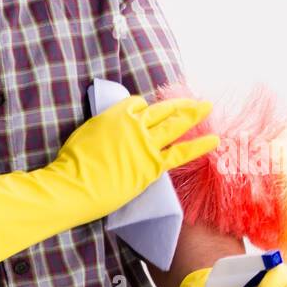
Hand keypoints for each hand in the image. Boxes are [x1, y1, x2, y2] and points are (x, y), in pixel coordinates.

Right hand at [52, 95, 217, 218]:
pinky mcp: (152, 165)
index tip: (153, 113)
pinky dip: (200, 145)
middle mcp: (134, 124)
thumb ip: (105, 127)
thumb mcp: (86, 133)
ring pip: (175, 125)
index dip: (147, 109)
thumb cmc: (72, 164)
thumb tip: (112, 129)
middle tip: (195, 100)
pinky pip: (181, 152)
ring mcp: (145, 144)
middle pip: (163, 110)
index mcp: (115, 114)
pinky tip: (214, 140)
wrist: (73, 186)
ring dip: (193, 114)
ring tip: (208, 107)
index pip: (139, 104)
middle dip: (180, 104)